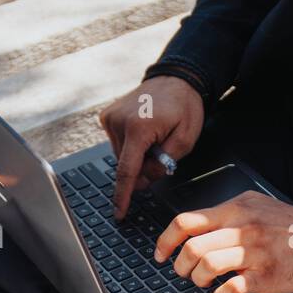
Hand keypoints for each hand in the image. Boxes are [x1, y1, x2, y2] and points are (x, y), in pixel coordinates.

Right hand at [99, 76, 203, 218]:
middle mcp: (118, 122)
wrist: (176, 79)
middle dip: (143, 168)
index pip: (127, 172)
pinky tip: (144, 132)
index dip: (123, 196)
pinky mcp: (107, 117)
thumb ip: (164, 164)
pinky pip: (117, 144)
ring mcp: (110, 118)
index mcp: (138, 128)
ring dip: (137, 156)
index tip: (118, 213)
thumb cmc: (184, 107)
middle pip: (126, 165)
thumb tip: (143, 180)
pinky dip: (130, 146)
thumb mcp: (185, 140)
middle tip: (161, 152)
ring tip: (154, 136)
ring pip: (121, 156)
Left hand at [154, 191, 292, 292]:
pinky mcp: (264, 276)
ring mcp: (253, 253)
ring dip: (198, 280)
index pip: (187, 222)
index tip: (160, 254)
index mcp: (235, 210)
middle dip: (181, 266)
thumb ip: (227, 214)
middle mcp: (241, 229)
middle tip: (184, 272)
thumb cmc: (289, 226)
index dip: (166, 240)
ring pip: (207, 266)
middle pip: (193, 248)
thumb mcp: (255, 205)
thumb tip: (196, 228)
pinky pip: (230, 289)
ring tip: (204, 283)